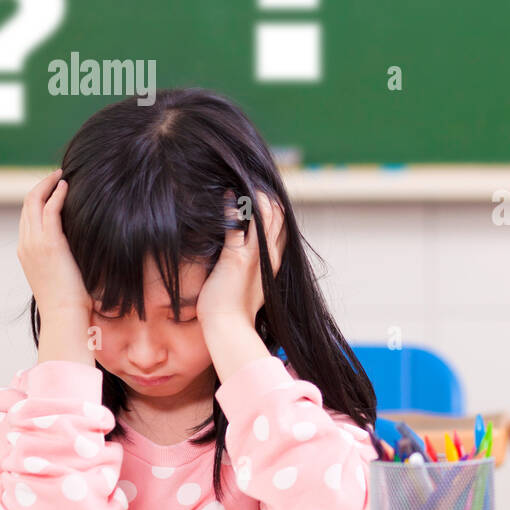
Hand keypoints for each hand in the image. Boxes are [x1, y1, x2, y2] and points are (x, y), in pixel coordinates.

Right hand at [18, 169, 91, 316]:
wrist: (64, 315)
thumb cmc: (69, 300)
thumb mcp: (61, 273)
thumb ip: (62, 256)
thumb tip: (79, 246)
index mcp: (26, 251)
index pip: (27, 216)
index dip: (38, 198)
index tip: (53, 188)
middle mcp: (26, 244)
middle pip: (27, 205)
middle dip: (40, 186)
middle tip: (57, 174)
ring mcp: (34, 243)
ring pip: (34, 203)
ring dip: (47, 185)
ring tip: (62, 175)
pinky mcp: (49, 244)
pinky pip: (50, 210)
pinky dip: (56, 195)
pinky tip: (66, 186)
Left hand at [197, 189, 286, 328]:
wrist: (229, 326)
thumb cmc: (236, 310)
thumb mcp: (252, 286)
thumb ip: (254, 270)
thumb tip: (249, 262)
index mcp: (274, 262)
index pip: (282, 228)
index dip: (275, 209)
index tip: (263, 195)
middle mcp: (269, 256)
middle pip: (277, 217)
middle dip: (267, 197)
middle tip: (253, 182)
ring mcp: (255, 256)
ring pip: (264, 216)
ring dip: (255, 198)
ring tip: (244, 183)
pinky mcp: (236, 258)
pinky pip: (237, 225)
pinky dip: (232, 208)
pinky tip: (227, 196)